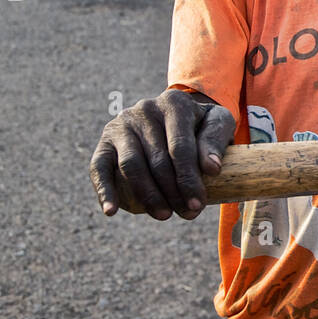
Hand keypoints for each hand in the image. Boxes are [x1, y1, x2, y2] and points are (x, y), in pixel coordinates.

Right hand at [89, 91, 235, 219]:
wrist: (176, 118)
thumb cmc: (200, 126)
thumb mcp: (218, 124)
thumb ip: (215, 140)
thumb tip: (211, 168)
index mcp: (174, 103)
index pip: (180, 146)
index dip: (188, 179)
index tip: (197, 204)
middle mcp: (144, 110)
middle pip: (157, 159)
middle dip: (173, 192)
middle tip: (187, 213)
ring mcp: (122, 125)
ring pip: (130, 165)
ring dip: (148, 195)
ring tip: (164, 214)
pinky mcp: (105, 142)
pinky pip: (99, 167)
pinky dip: (104, 191)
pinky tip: (111, 211)